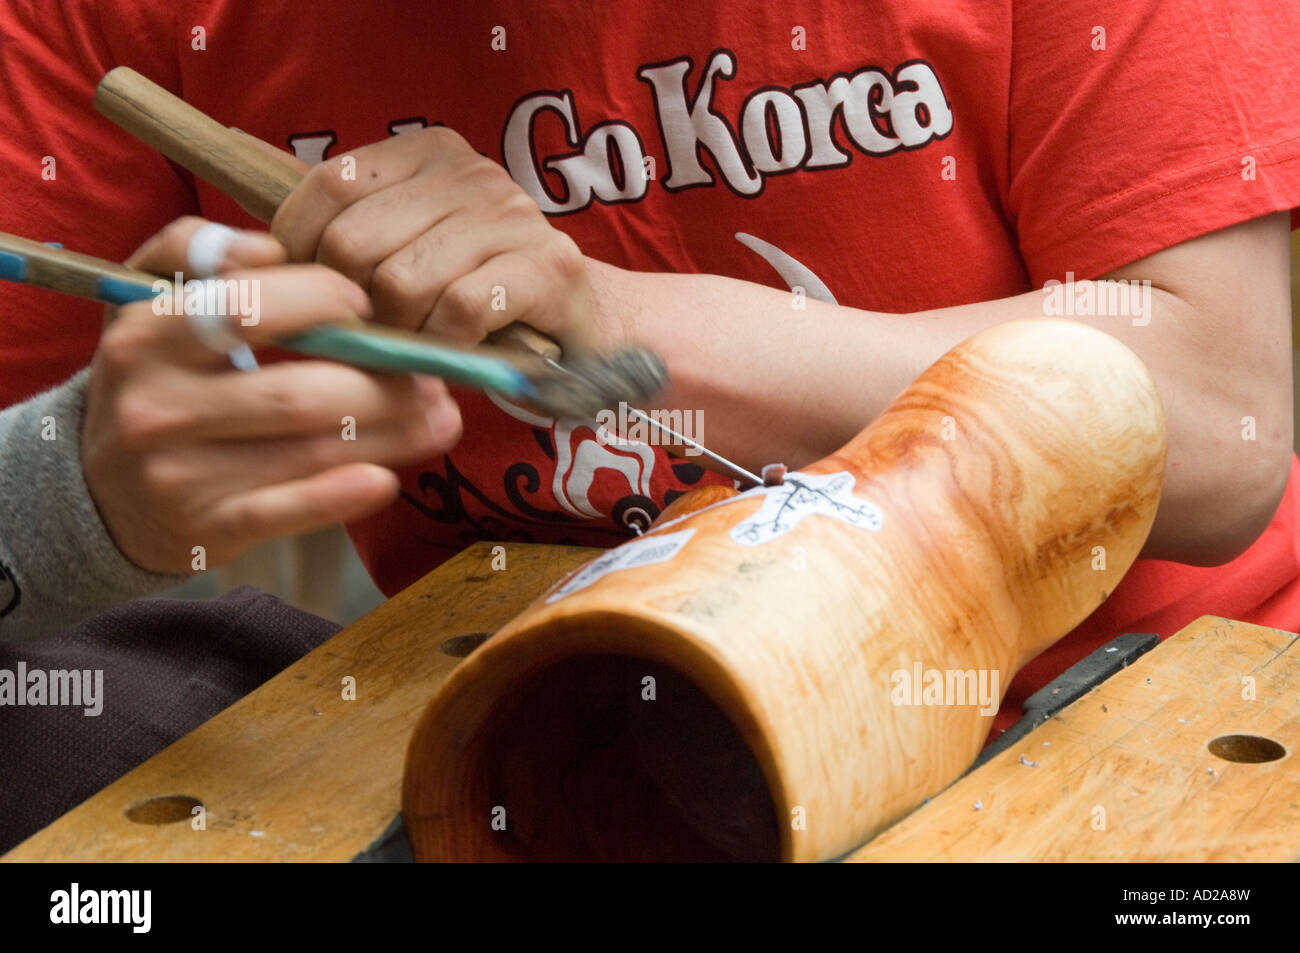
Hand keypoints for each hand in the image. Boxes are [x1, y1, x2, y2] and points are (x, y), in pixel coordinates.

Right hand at [82, 216, 462, 573]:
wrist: (98, 489)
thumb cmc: (155, 376)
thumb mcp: (148, 300)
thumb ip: (195, 249)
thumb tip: (268, 246)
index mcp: (146, 335)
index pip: (250, 309)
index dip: (325, 301)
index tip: (369, 306)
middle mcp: (157, 406)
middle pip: (299, 394)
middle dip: (384, 385)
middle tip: (431, 376)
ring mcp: (178, 475)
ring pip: (309, 452)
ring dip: (391, 435)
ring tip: (440, 419)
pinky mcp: (204, 529)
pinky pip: (288, 512)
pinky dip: (343, 496)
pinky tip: (385, 479)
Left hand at [265, 126, 596, 348]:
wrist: (581, 330)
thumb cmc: (476, 295)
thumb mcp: (405, 245)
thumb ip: (340, 223)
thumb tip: (243, 183)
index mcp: (428, 152)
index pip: (328, 184)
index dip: (300, 250)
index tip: (312, 295)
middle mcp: (472, 171)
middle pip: (355, 242)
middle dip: (352, 306)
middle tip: (376, 335)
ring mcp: (514, 215)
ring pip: (402, 282)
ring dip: (400, 335)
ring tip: (420, 347)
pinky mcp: (547, 266)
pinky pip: (457, 312)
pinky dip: (444, 347)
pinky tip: (457, 353)